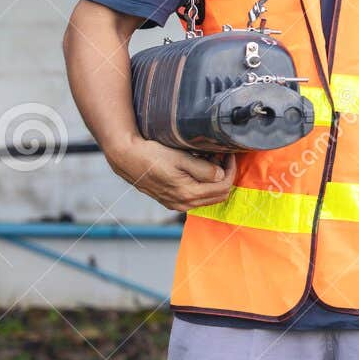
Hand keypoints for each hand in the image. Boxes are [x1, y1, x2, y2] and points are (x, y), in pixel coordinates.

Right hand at [106, 137, 234, 212]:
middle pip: (218, 195)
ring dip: (214, 180)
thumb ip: (203, 169)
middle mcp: (183, 204)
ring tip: (210, 160)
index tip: (228, 155)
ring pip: (208, 197)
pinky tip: (198, 168)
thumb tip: (221, 175)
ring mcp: (177, 204)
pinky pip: (196, 196)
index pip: (222, 187)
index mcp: (187, 193)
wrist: (127, 158)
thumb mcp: (181, 158)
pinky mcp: (171, 201)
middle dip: (225, 176)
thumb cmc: (152, 155)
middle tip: (221, 157)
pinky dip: (203, 184)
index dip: (230, 170)